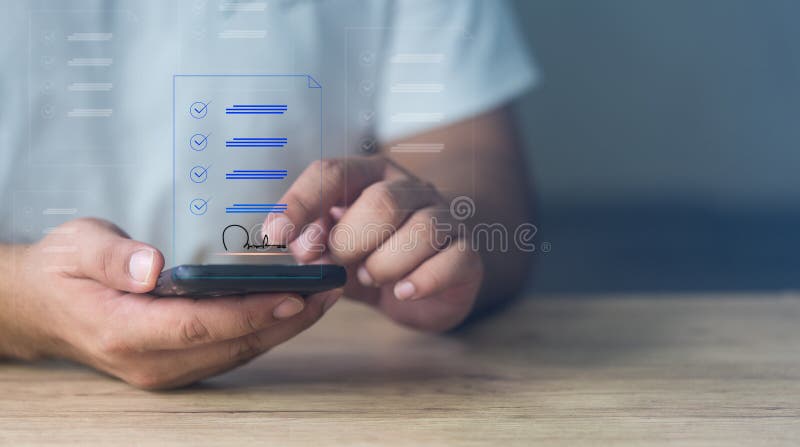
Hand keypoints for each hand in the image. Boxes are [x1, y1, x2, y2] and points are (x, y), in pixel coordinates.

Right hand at [3, 218, 339, 388]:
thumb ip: (114, 257)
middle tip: (330, 288)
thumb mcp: (77, 246)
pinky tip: (292, 308)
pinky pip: (229, 352)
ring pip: (237, 353)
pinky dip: (264, 331)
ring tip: (324, 295)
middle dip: (286, 319)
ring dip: (284, 327)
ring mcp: (163, 371)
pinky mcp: (176, 367)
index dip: (250, 313)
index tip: (295, 295)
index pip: (198, 325)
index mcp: (123, 330)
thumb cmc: (62, 271)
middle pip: (230, 344)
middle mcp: (148, 361)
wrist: (42, 308)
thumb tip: (152, 267)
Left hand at [264, 156, 482, 331]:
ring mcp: (445, 218)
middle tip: (338, 266)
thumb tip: (298, 248)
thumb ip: (316, 244)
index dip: (301, 202)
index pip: (333, 173)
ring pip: (422, 230)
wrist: (423, 286)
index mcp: (370, 176)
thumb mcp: (336, 249)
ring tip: (370, 278)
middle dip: (350, 242)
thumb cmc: (372, 258)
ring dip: (386, 263)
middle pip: (382, 202)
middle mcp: (411, 189)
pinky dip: (422, 280)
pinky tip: (402, 292)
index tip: (274, 236)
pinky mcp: (467, 253)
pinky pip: (452, 259)